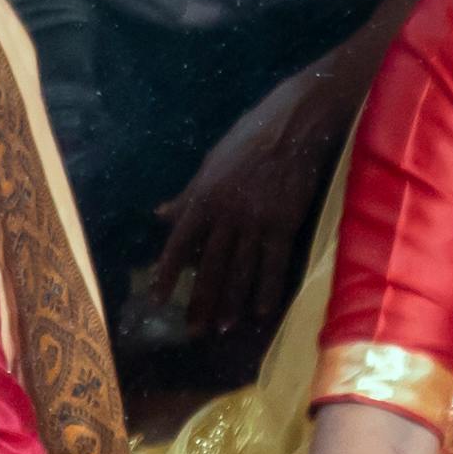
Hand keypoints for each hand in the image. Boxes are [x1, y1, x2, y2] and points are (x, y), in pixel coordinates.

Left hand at [141, 64, 343, 349]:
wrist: (294, 123)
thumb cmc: (249, 138)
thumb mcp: (210, 163)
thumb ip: (187, 196)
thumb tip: (159, 215)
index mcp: (204, 196)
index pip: (180, 243)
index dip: (168, 272)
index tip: (158, 298)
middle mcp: (226, 213)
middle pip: (210, 266)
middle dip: (201, 300)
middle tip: (192, 329)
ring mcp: (256, 220)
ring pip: (240, 270)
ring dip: (230, 303)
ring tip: (222, 328)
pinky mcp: (284, 223)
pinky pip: (272, 264)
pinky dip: (266, 290)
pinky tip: (260, 312)